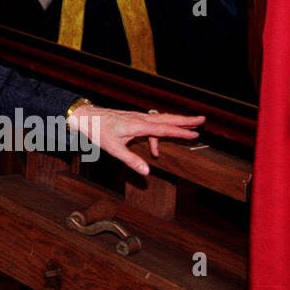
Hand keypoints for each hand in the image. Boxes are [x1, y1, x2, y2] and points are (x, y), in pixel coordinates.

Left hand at [68, 105, 204, 175]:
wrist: (86, 117)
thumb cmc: (98, 131)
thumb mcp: (114, 149)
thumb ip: (132, 160)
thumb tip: (148, 172)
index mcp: (137, 125)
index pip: (163, 129)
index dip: (180, 132)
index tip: (196, 133)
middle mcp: (140, 118)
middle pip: (167, 118)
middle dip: (185, 120)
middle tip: (203, 119)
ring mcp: (137, 117)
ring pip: (161, 119)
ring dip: (176, 123)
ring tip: (190, 131)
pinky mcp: (134, 119)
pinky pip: (152, 125)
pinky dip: (158, 135)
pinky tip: (156, 150)